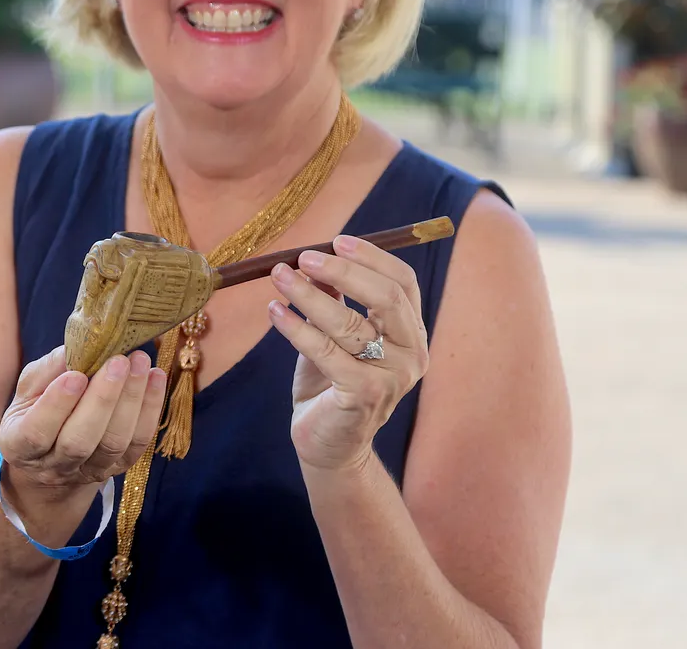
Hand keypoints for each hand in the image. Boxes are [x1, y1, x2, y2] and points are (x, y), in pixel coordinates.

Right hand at [0, 345, 165, 504]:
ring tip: (140, 363)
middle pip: (79, 441)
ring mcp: (88, 470)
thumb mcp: (29, 390)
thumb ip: (48, 370)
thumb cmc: (36, 412)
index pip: (36, 432)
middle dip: (102, 399)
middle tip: (118, 361)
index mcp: (19, 444)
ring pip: (112, 444)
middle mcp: (53, 465)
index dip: (56, 405)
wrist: (53, 457)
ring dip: (131, 401)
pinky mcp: (118, 468)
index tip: (75, 375)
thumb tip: (79, 347)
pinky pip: (138, 444)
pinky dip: (150, 410)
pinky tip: (155, 377)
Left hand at [267, 234, 428, 473]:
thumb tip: (315, 260)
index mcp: (412, 333)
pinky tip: (274, 311)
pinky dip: (295, 327)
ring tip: (278, 277)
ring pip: (349, 323)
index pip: (403, 283)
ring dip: (309, 295)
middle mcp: (411, 354)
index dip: (371, 258)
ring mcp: (391, 377)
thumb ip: (337, 301)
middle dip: (343, 272)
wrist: (330, 445)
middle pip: (385, 298)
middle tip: (303, 257)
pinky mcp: (363, 396)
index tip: (336, 241)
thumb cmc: (334, 384)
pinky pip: (325, 351)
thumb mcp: (337, 337)